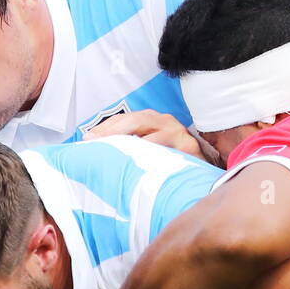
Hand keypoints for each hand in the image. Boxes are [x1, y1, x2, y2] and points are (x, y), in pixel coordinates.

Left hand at [84, 109, 205, 159]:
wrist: (203, 169)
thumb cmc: (170, 160)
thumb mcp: (147, 150)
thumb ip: (128, 147)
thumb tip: (97, 150)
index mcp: (151, 120)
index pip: (124, 119)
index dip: (105, 127)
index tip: (87, 139)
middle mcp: (163, 121)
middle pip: (135, 120)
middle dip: (114, 130)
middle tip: (95, 142)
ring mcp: (177, 132)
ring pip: (152, 132)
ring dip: (132, 141)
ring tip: (113, 151)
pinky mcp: (189, 146)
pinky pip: (169, 147)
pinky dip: (155, 151)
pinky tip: (141, 159)